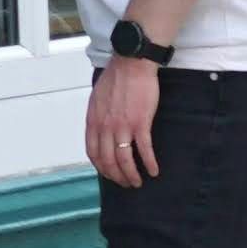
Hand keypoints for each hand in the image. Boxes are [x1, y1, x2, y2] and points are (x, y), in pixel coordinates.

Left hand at [87, 54, 160, 188]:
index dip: (101, 168)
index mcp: (93, 120)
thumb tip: (100, 131)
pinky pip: (144, 150)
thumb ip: (97, 117)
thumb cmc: (115, 78)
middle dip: (117, 177)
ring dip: (132, 175)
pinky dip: (149, 164)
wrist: (131, 64)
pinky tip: (154, 171)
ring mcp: (122, 126)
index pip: (93, 152)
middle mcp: (104, 126)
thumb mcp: (97, 99)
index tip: (109, 174)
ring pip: (124, 160)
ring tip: (139, 182)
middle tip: (126, 183)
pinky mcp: (140, 123)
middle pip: (107, 161)